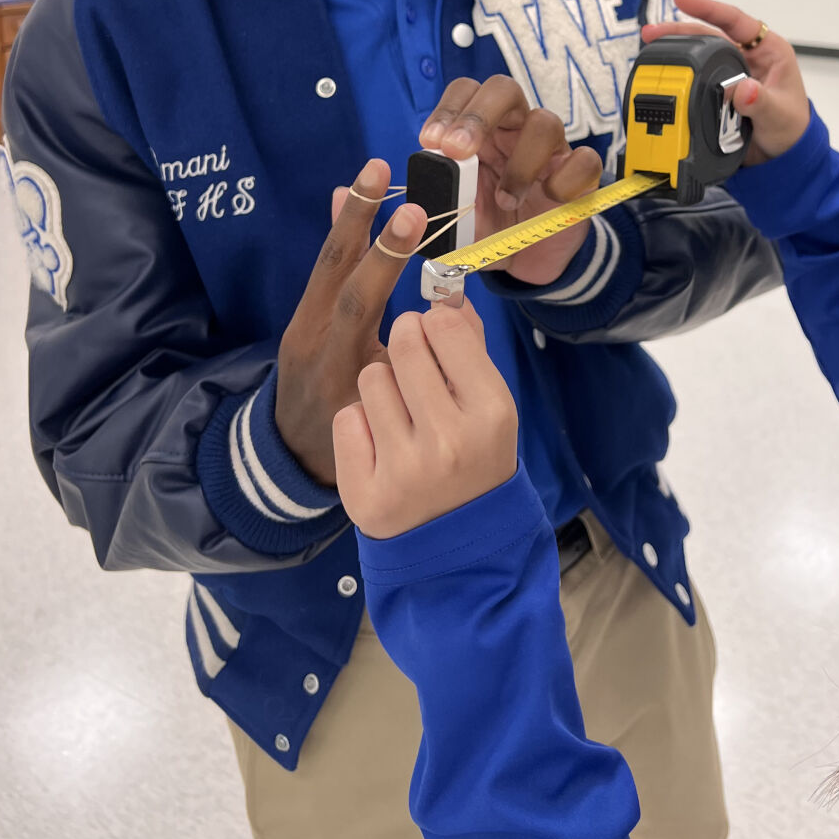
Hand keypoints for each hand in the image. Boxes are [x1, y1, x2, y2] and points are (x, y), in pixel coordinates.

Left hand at [275, 160, 427, 485]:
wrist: (290, 459)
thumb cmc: (357, 442)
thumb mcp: (388, 414)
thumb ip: (415, 363)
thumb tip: (448, 305)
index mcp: (335, 364)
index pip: (358, 302)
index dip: (385, 259)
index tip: (413, 217)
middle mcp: (311, 338)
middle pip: (334, 270)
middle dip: (361, 219)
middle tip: (381, 172)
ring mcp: (301, 326)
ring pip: (326, 265)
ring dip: (351, 216)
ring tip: (371, 171)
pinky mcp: (301, 319)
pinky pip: (325, 271)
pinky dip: (341, 234)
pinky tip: (347, 197)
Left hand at [332, 299, 518, 538]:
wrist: (458, 544)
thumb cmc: (475, 456)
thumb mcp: (490, 404)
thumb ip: (470, 345)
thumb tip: (448, 294)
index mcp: (491, 413)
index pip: (444, 328)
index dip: (434, 322)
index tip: (434, 333)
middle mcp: (450, 441)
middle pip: (404, 344)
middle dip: (405, 342)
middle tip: (412, 365)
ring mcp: (406, 471)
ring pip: (370, 378)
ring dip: (381, 387)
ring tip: (400, 414)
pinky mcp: (367, 495)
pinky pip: (348, 419)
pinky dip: (359, 427)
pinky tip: (380, 446)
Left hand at [419, 77, 602, 284]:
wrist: (528, 258)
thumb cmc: (489, 226)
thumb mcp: (454, 217)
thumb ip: (433, 202)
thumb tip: (404, 192)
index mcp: (481, 131)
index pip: (465, 92)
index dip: (447, 110)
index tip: (430, 142)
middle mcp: (516, 129)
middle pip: (504, 88)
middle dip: (478, 115)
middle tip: (458, 151)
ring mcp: (551, 149)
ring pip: (546, 121)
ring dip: (520, 161)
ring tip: (506, 199)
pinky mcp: (580, 174)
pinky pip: (585, 160)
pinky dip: (565, 180)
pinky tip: (550, 199)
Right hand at [642, 0, 809, 164]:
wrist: (782, 158)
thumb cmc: (791, 129)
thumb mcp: (779, 115)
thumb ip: (761, 103)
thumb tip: (742, 89)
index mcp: (768, 50)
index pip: (736, 21)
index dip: (709, 7)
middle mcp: (747, 57)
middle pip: (709, 35)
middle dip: (679, 31)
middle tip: (651, 32)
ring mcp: (731, 73)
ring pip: (699, 55)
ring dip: (675, 52)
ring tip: (649, 51)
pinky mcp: (718, 91)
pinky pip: (696, 78)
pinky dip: (679, 76)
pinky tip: (660, 75)